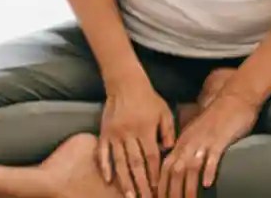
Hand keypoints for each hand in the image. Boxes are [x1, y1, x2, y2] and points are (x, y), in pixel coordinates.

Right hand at [99, 77, 176, 197]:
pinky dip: (104, 166)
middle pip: (135, 163)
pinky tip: (108, 179)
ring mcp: (114, 134)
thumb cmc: (148, 98)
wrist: (125, 83)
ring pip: (119, 161)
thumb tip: (168, 151)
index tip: (157, 188)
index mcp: (145, 129)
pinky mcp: (104, 132)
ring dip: (124, 181)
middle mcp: (129, 133)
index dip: (154, 174)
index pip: (151, 157)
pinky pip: (102, 152)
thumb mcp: (164, 112)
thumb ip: (168, 132)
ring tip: (129, 196)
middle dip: (141, 184)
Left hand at [159, 92, 258, 197]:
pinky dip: (208, 171)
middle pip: (174, 170)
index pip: (166, 167)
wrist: (233, 97)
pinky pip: (212, 157)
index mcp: (182, 142)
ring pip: (191, 167)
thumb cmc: (216, 117)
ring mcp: (204, 141)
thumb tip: (181, 166)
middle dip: (171, 191)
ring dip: (188, 188)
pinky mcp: (220, 140)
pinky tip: (208, 184)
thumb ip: (188, 147)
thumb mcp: (196, 133)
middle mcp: (189, 142)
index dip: (161, 185)